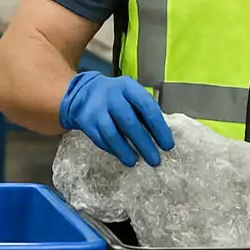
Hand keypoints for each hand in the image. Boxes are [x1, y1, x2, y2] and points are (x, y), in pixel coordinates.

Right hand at [59, 71, 174, 167]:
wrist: (83, 91)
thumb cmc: (117, 96)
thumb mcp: (131, 94)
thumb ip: (144, 111)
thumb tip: (162, 137)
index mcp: (128, 87)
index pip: (147, 107)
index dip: (159, 128)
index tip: (167, 145)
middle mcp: (111, 96)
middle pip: (129, 123)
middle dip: (144, 144)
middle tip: (155, 160)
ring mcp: (96, 109)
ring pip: (112, 134)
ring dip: (125, 151)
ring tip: (135, 162)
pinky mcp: (86, 122)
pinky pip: (100, 139)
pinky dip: (112, 149)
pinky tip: (121, 155)